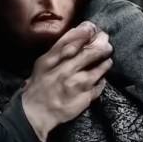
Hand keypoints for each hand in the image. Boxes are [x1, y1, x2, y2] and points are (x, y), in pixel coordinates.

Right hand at [21, 22, 112, 141]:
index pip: (72, 40)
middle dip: (101, 44)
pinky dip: (102, 79)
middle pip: (90, 52)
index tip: (92, 28)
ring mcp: (77, 84)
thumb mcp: (43, 63)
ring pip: (100, 68)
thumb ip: (59, 49)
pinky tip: (100, 77)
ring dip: (105, 61)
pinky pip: (100, 84)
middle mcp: (66, 70)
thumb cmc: (40, 86)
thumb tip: (79, 32)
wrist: (36, 113)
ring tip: (106, 59)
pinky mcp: (85, 97)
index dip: (85, 32)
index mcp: (52, 60)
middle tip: (106, 41)